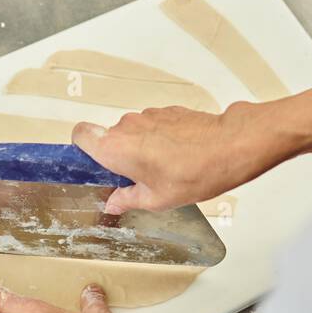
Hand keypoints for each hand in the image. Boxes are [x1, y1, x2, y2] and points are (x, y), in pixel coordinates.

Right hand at [73, 88, 311, 214]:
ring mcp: (149, 115)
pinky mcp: (169, 110)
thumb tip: (114, 202)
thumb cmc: (194, 173)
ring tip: (165, 169)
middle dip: (120, 156)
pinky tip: (180, 156)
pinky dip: (160, 138)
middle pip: (110, 137)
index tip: (94, 166)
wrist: (231, 146)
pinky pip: (154, 125)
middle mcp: (127, 126)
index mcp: (115, 148)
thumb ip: (128, 198)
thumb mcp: (157, 198)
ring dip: (142, 147)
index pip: (80, 134)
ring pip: (134, 131)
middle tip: (138, 178)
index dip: (83, 148)